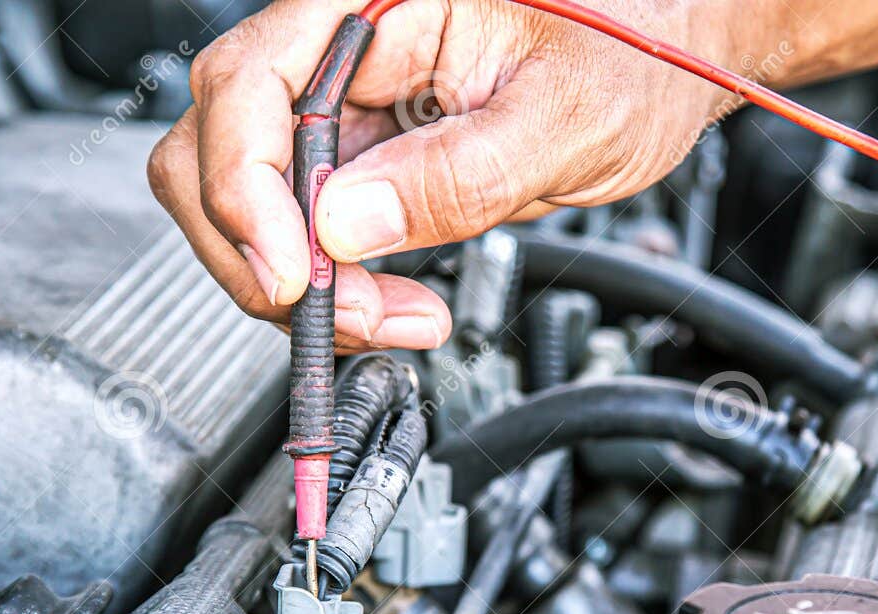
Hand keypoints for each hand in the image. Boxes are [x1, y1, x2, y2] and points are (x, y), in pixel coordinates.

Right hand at [147, 0, 736, 350]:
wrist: (662, 64)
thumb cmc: (632, 52)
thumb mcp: (564, 119)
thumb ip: (457, 172)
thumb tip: (346, 225)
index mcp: (370, 1)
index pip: (247, 86)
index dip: (246, 191)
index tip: (295, 274)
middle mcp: (336, 47)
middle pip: (216, 148)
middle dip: (260, 251)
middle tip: (343, 313)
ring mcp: (340, 105)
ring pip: (247, 201)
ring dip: (296, 281)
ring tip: (390, 317)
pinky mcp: (358, 158)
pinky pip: (304, 227)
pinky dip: (331, 283)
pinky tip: (389, 305)